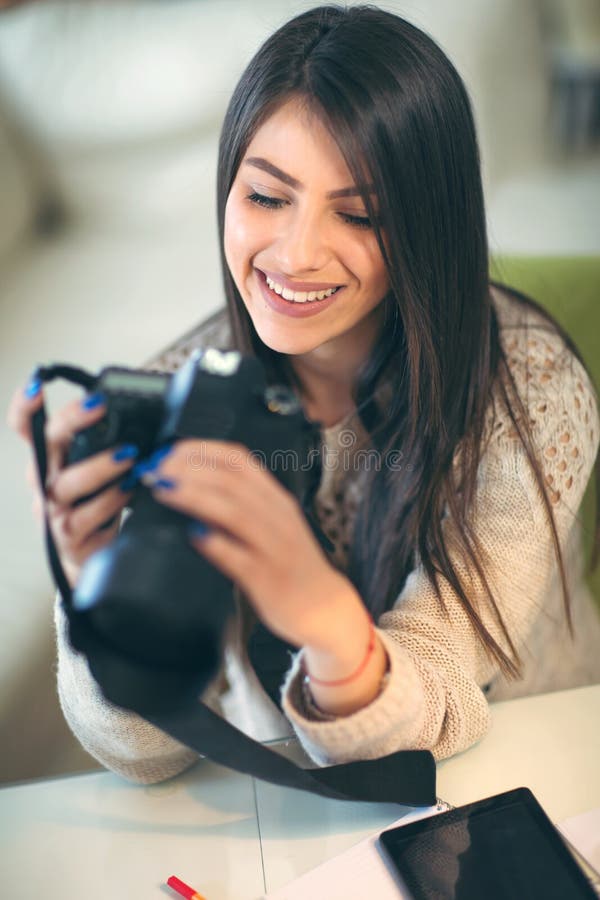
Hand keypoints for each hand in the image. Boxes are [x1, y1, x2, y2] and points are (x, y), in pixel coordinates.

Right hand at [7, 380, 137, 587]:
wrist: (92, 557)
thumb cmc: (95, 505)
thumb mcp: (93, 471)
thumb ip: (104, 445)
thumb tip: (140, 415)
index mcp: (46, 459)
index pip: (25, 428)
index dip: (24, 406)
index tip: (36, 383)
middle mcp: (42, 482)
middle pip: (46, 445)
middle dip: (72, 419)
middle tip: (99, 404)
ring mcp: (52, 510)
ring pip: (68, 483)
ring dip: (100, 466)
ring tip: (129, 455)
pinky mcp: (69, 536)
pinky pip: (88, 514)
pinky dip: (111, 499)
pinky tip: (130, 489)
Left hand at [141, 439, 366, 652]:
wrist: (324, 607)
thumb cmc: (289, 563)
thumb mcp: (270, 523)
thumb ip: (239, 503)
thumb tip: (191, 484)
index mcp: (275, 498)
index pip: (238, 459)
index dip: (200, 450)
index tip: (168, 451)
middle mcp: (276, 516)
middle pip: (230, 479)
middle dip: (188, 469)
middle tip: (154, 470)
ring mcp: (273, 547)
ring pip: (233, 512)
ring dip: (194, 496)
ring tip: (162, 490)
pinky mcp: (267, 578)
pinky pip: (239, 557)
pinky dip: (214, 544)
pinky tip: (192, 536)